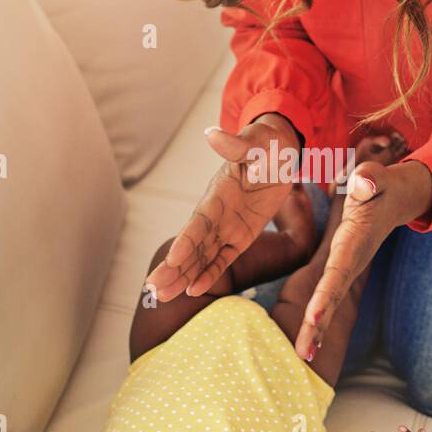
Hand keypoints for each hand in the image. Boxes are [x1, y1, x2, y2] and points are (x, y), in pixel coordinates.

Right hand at [145, 113, 301, 300]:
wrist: (278, 151)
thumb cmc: (266, 145)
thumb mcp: (256, 143)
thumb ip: (236, 145)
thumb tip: (212, 134)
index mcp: (218, 194)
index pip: (199, 222)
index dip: (186, 240)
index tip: (172, 258)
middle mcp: (217, 214)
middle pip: (193, 245)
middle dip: (174, 267)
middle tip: (153, 288)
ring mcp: (227, 227)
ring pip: (202, 256)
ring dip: (184, 276)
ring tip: (163, 296)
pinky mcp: (240, 236)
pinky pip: (224, 258)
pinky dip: (210, 273)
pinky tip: (194, 290)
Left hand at [294, 156, 431, 360]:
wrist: (397, 199)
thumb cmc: (380, 186)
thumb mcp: (377, 178)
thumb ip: (371, 181)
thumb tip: (365, 184)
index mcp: (354, 244)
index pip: (338, 272)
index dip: (326, 295)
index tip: (314, 317)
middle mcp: (350, 262)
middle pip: (333, 298)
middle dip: (318, 327)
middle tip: (303, 354)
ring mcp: (346, 268)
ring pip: (330, 303)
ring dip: (316, 330)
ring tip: (301, 358)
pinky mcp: (341, 269)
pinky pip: (328, 297)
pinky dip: (318, 319)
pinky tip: (306, 341)